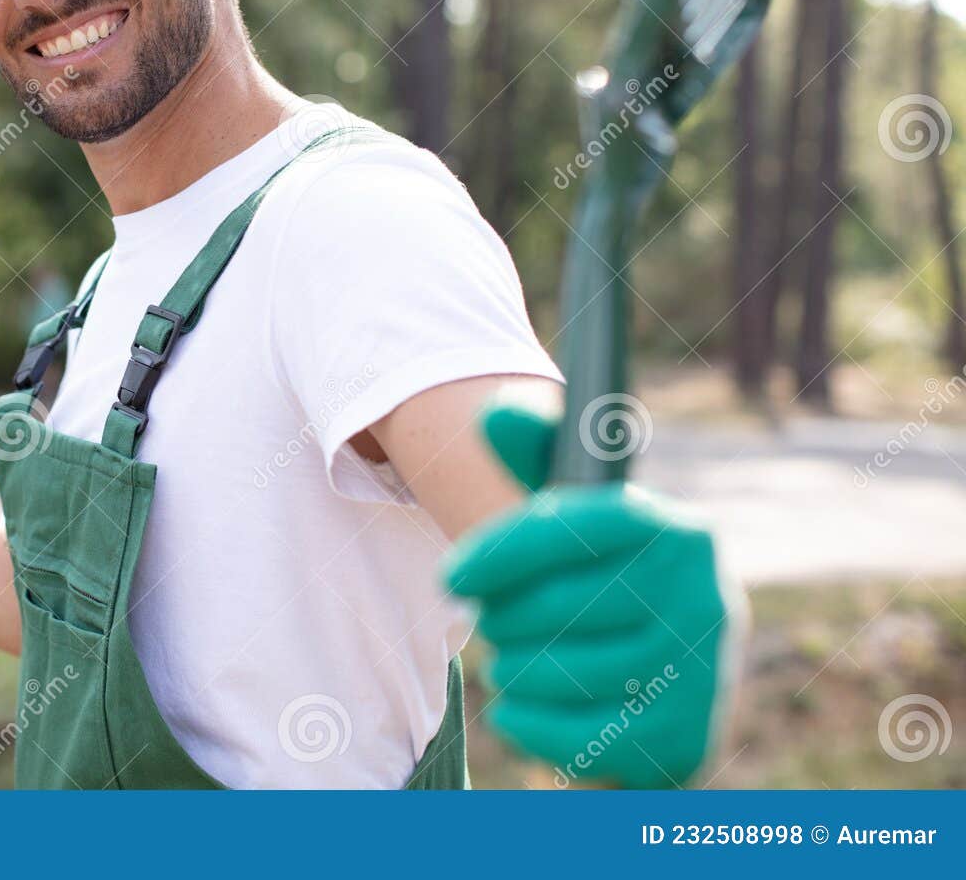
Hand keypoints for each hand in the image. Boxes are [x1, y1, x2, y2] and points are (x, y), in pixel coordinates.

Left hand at [443, 398, 738, 787]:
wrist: (670, 662)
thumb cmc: (603, 573)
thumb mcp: (576, 510)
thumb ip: (533, 455)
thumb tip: (493, 413)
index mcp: (676, 530)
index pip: (571, 529)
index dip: (499, 552)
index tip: (449, 577)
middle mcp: (703, 598)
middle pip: (556, 607)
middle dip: (502, 617)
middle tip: (494, 622)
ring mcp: (701, 673)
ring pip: (560, 672)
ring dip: (512, 668)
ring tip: (512, 659)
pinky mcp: (686, 739)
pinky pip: (577, 738)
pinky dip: (528, 724)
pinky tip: (517, 708)